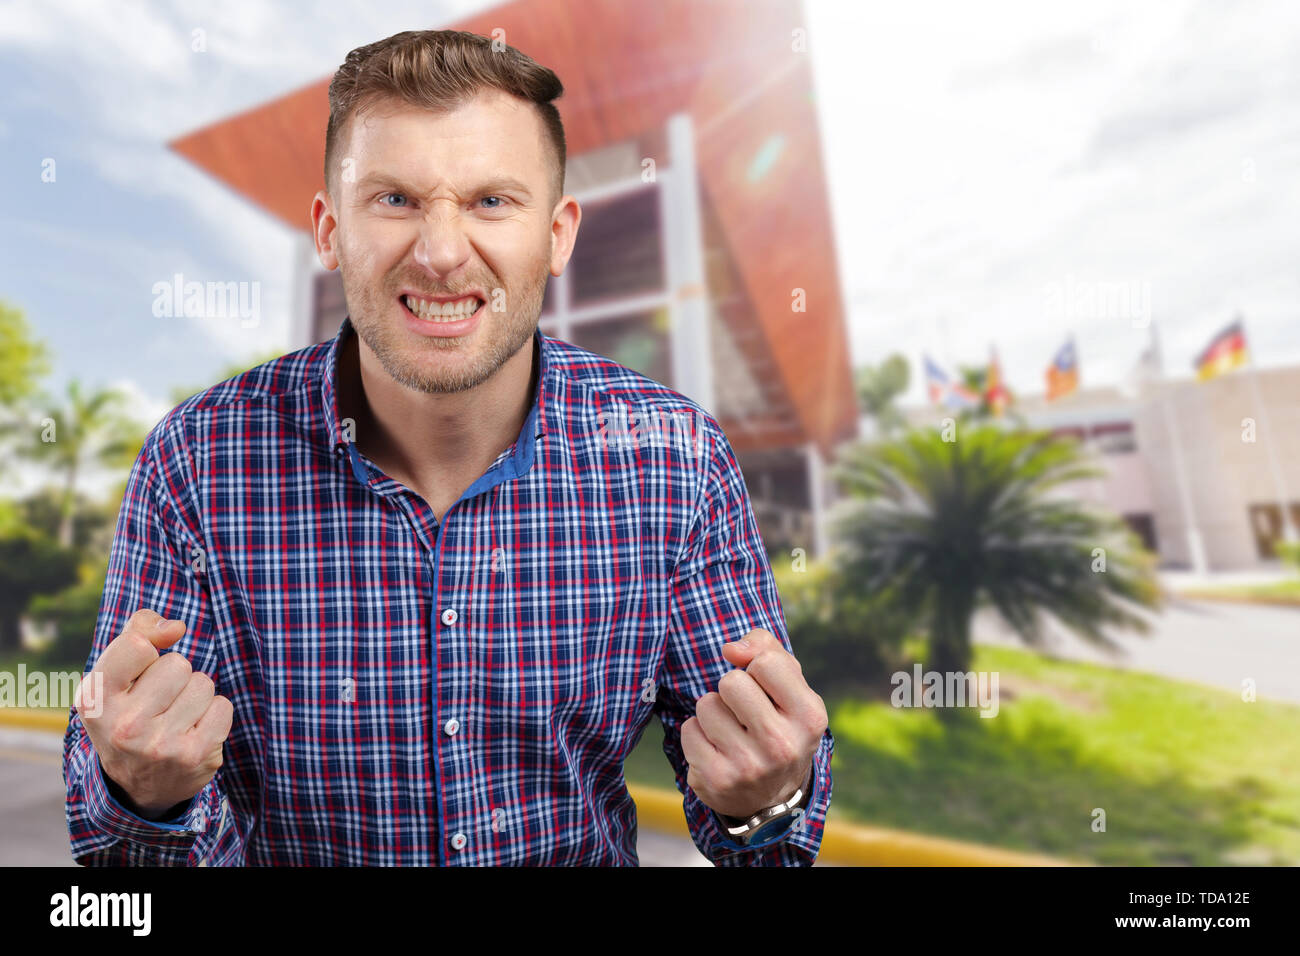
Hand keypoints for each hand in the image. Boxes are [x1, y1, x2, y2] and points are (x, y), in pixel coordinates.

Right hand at [76, 608, 232, 818]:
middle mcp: (124, 727)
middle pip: (177, 664)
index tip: (140, 669)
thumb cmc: (129, 712)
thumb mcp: (115, 674)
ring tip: (174, 718)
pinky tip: (192, 731)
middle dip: (174, 676)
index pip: (136, 645)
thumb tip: (176, 627)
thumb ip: (138, 632)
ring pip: (203, 683)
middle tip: (158, 703)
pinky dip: (213, 714)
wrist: (138, 785)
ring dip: (195, 695)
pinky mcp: (196, 755)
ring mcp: (161, 745)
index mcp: (95, 701)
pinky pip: (223, 706)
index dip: (147, 650)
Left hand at [681, 628, 826, 820]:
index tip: (763, 686)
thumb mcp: (788, 685)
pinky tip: (716, 749)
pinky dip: (698, 734)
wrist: (770, 796)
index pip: (766, 662)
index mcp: (809, 716)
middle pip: (731, 681)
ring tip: (731, 731)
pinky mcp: (717, 780)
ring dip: (713, 712)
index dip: (756, 668)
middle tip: (743, 712)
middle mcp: (783, 745)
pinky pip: (689, 729)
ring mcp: (749, 766)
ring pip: (706, 704)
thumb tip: (730, 649)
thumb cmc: (778, 722)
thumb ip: (766, 648)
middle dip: (731, 689)